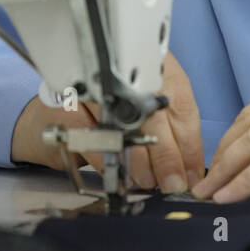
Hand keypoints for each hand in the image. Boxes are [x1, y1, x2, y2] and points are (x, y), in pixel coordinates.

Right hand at [10, 50, 204, 193]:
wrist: (56, 110)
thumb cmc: (111, 109)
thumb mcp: (146, 109)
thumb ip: (171, 130)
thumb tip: (191, 167)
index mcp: (154, 66)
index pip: (181, 107)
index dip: (189, 146)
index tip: (193, 173)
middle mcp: (126, 71)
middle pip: (157, 120)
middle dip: (168, 160)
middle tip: (173, 184)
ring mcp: (95, 87)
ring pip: (128, 131)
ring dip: (142, 164)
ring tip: (149, 182)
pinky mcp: (69, 108)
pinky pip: (97, 141)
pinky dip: (112, 163)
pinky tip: (122, 176)